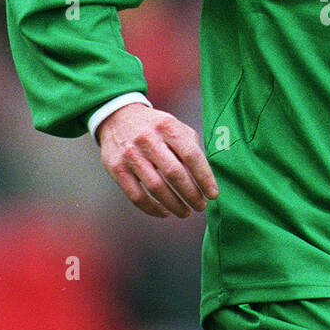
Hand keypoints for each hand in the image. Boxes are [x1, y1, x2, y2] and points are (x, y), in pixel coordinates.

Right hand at [96, 103, 218, 217]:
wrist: (117, 117)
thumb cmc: (154, 127)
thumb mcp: (175, 126)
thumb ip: (191, 147)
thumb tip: (206, 177)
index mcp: (168, 127)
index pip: (191, 156)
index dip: (205, 178)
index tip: (213, 194)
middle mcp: (148, 139)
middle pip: (175, 174)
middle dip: (191, 194)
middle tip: (201, 206)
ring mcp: (131, 155)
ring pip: (156, 187)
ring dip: (174, 205)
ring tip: (185, 212)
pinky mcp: (117, 168)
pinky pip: (136, 195)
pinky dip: (152, 208)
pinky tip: (164, 212)